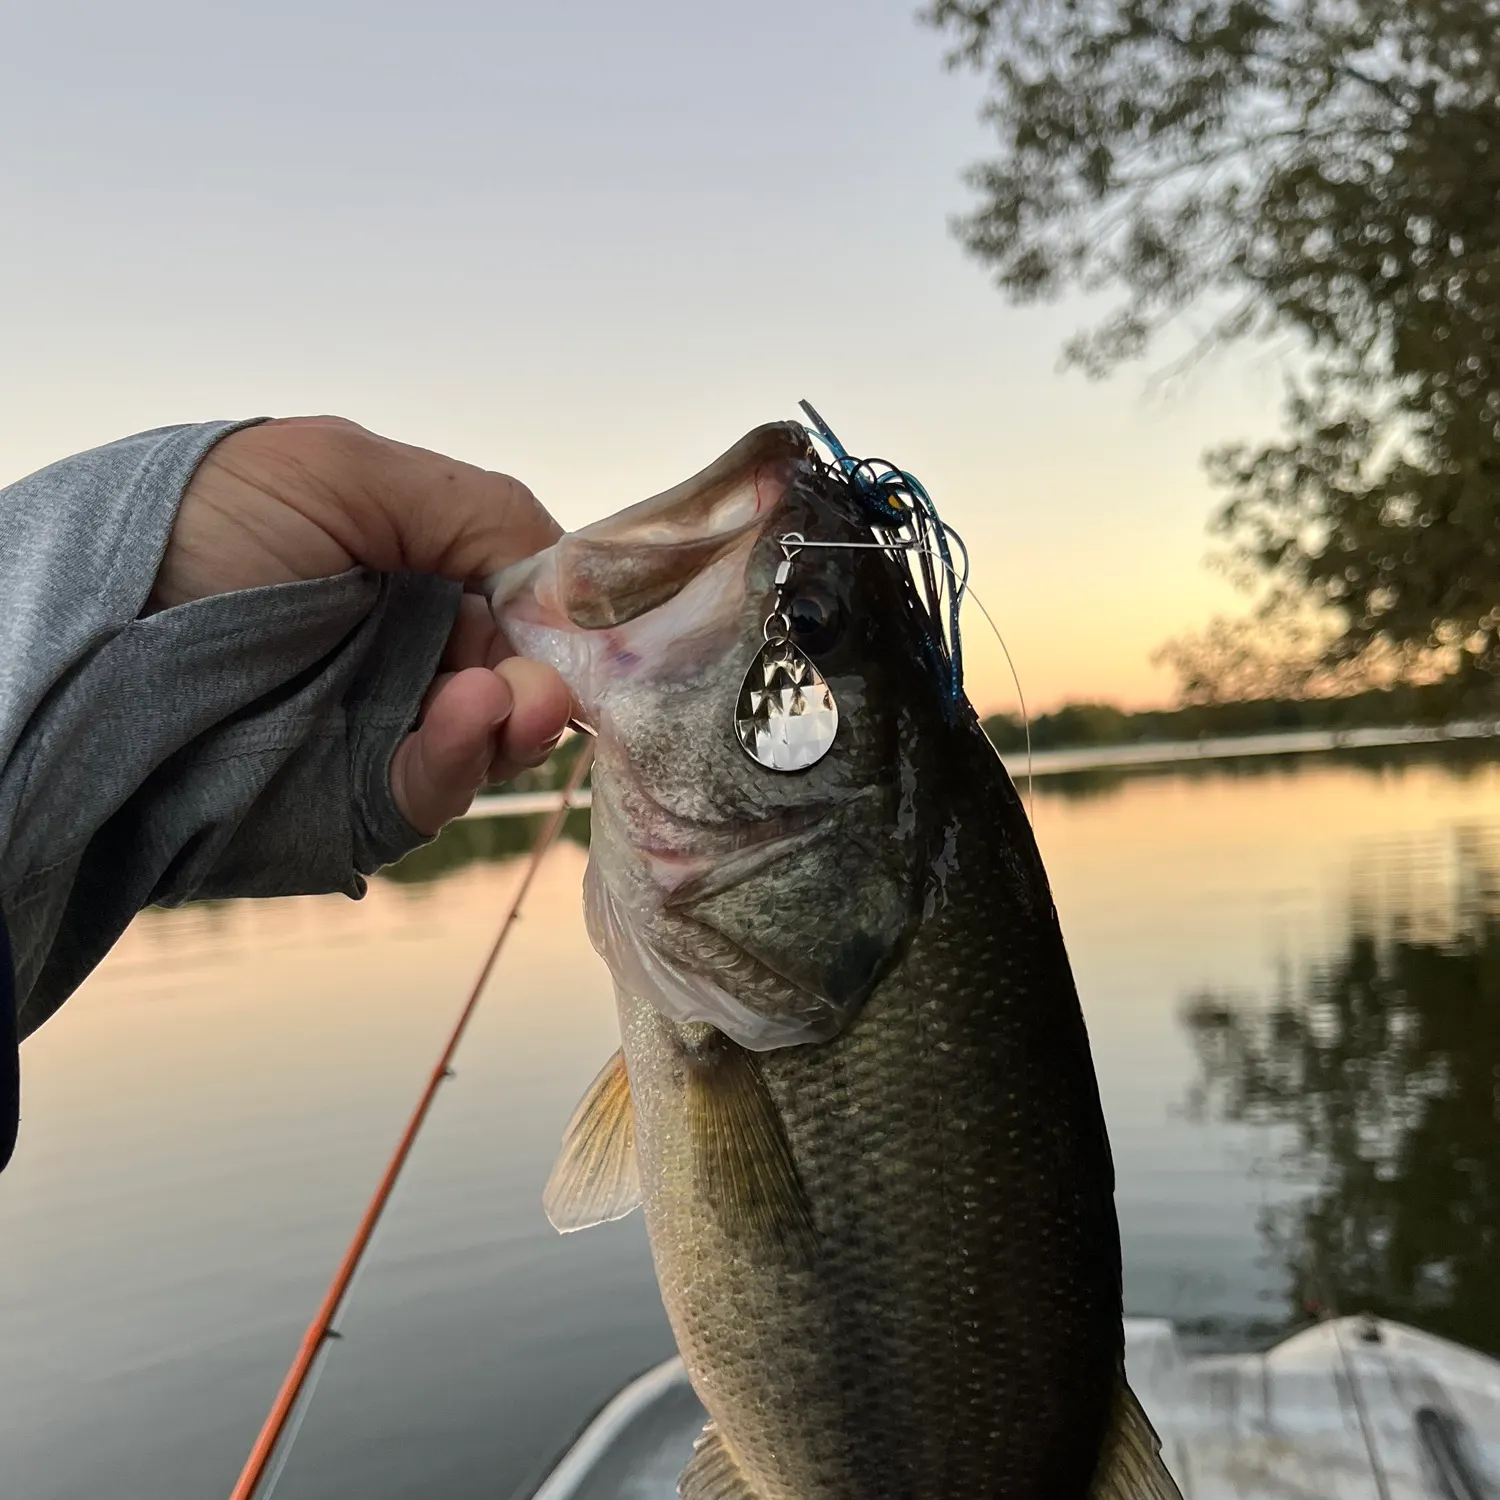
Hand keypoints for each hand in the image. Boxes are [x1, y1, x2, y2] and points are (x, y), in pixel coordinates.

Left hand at [153, 416, 572, 833]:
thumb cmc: (209, 519)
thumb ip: (482, 512)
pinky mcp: (357, 798)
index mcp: (415, 566)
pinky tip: (470, 721)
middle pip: (524, 675)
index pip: (523, 598)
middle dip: (549, 679)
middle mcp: (409, 648)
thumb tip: (580, 583)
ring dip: (515, 721)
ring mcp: (385, 726)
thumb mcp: (352, 474)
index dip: (563, 614)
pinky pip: (435, 789)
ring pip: (494, 740)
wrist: (88, 633)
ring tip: (501, 701)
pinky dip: (463, 758)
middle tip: (548, 684)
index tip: (589, 626)